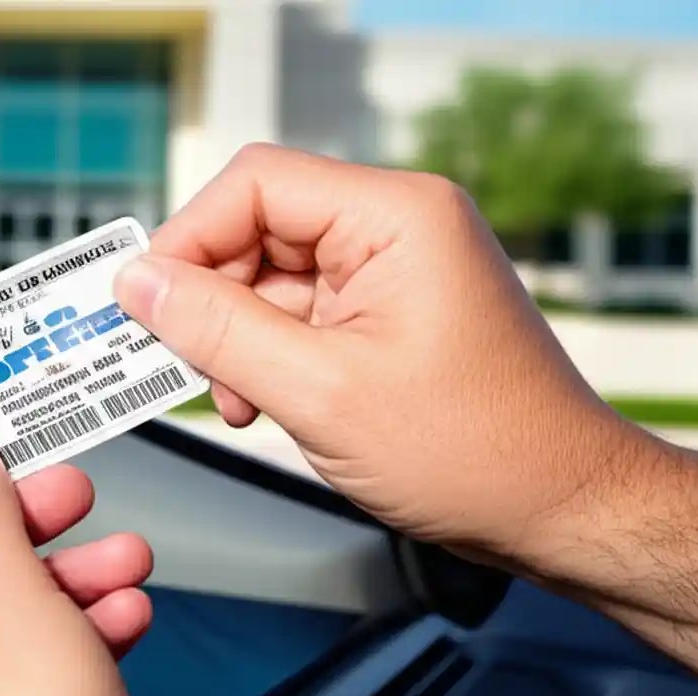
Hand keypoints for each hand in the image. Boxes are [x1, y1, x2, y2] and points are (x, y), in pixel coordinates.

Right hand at [112, 143, 645, 559]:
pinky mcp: (386, 309)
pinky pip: (298, 310)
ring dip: (236, 337)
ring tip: (241, 401)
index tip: (145, 302)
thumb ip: (217, 329)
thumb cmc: (474, 453)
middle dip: (212, 300)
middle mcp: (396, 226)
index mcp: (396, 216)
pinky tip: (267, 403)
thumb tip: (139, 283)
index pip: (256, 184)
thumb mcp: (320, 392)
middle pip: (257, 227)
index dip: (188, 239)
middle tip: (184, 364)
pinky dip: (267, 354)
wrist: (558, 508)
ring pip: (270, 275)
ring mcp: (393, 268)